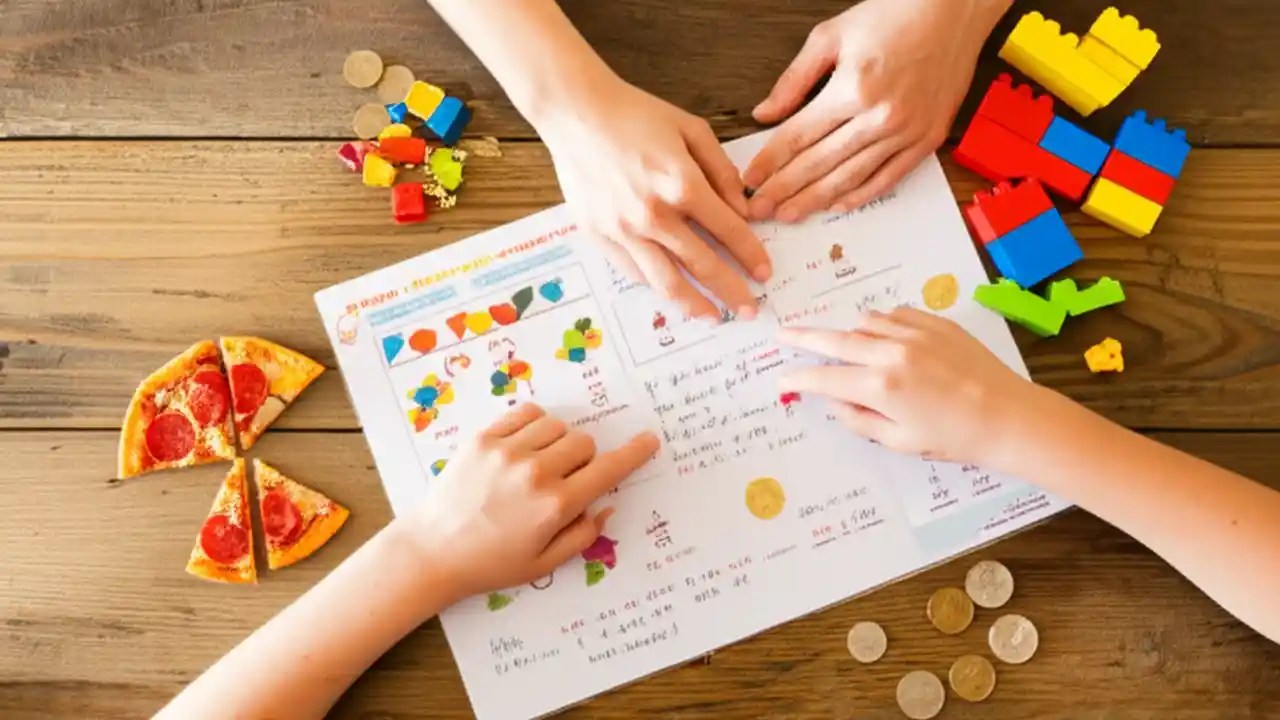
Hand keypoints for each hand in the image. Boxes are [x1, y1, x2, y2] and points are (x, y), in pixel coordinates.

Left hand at [399, 404, 657, 599]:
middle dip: (583, 459)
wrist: (432, 551)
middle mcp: (536, 473)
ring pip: (557, 426)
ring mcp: (508, 452)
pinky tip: (524, 446)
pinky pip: (525, 414)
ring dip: (558, 442)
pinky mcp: (483, 439)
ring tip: (539, 465)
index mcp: (556, 506)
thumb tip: (605, 506)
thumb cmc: (490, 564)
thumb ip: (582, 535)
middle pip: (584, 443)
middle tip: (564, 480)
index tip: (648, 440)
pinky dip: (534, 425)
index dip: (633, 453)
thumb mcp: (544, 563)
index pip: (608, 470)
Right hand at [536, 76, 770, 320]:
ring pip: (666, 281)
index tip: (764, 273)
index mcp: (682, 184)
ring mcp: (623, 230)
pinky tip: (672, 291)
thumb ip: (721, 171)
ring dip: (693, 304)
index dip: (751, 255)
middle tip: (749, 310)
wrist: (575, 112)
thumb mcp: (691, 129)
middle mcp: (653, 214)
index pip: (729, 231)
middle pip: (703, 265)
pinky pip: (633, 272)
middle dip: (731, 291)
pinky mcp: (598, 235)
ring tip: (712, 316)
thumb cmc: (634, 115)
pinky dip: (656, 285)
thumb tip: (742, 209)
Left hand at [743, 0, 1010, 221]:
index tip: (750, 180)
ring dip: (816, 200)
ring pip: (851, 177)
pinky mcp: (928, 139)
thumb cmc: (896, 14)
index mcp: (853, 88)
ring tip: (790, 214)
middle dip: (785, 190)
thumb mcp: (832, 36)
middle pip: (820, 164)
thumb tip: (764, 113)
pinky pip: (889, 177)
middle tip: (761, 210)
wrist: (954, 11)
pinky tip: (837, 205)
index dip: (770, 161)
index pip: (799, 136)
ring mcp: (907, 132)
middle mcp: (880, 116)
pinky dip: (861, 195)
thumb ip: (794, 80)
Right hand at [777, 308, 1034, 464]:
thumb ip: (860, 420)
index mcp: (880, 387)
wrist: (1009, 417)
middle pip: (834, 339)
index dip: (798, 380)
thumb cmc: (955, 438)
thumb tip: (835, 402)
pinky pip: (896, 314)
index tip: (782, 380)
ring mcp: (915, 333)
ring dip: (850, 334)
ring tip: (849, 348)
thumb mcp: (900, 441)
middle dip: (803, 337)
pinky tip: (888, 340)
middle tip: (782, 333)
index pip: (824, 379)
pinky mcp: (937, 323)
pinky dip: (883, 324)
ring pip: (865, 322)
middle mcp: (892, 353)